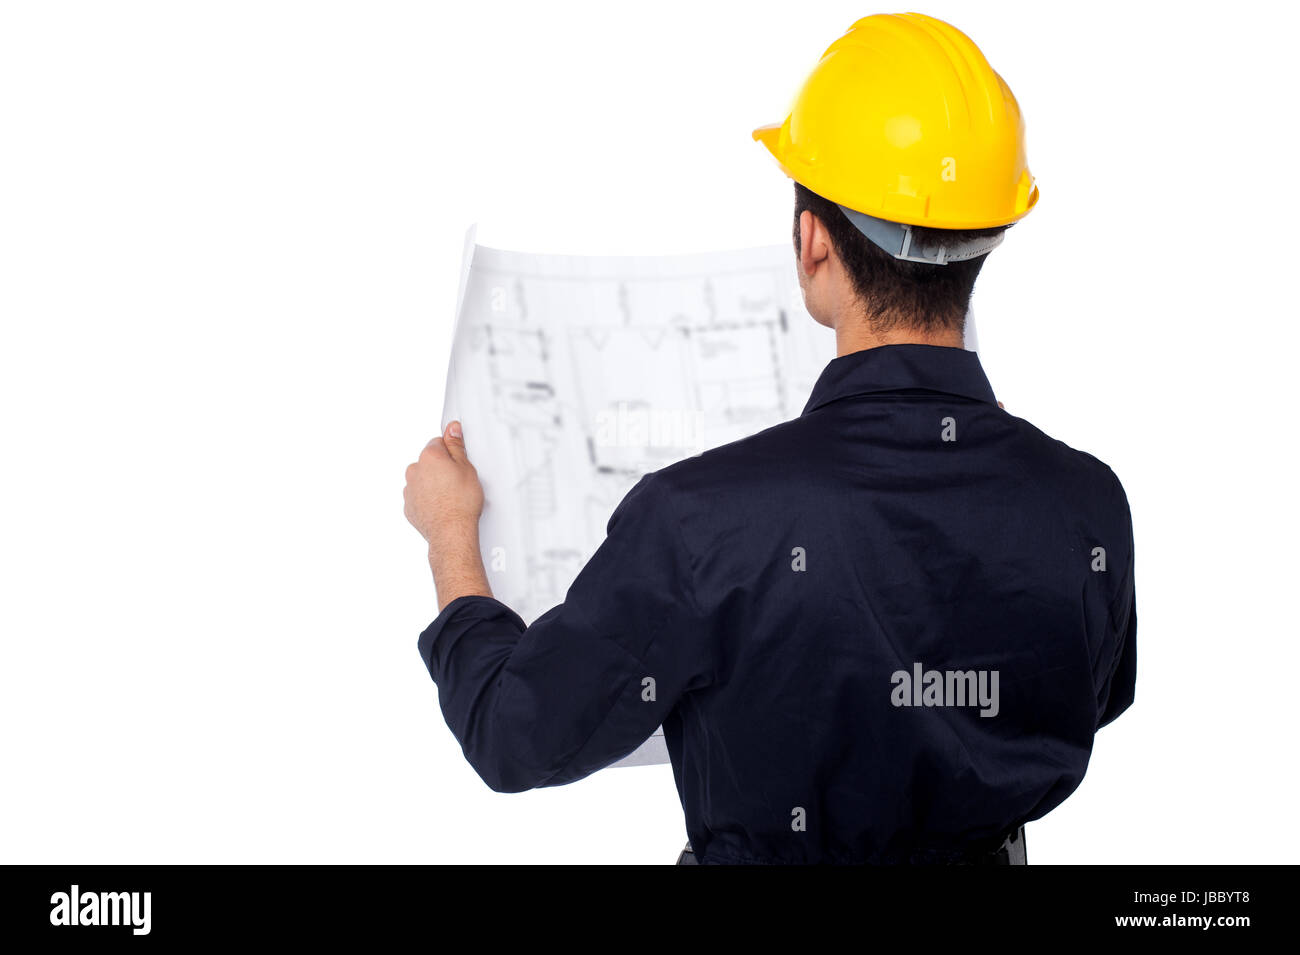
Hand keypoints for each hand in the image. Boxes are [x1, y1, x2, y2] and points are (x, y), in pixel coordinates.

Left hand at [404, 420, 483, 545]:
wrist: (451, 532)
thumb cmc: (461, 503)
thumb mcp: (467, 468)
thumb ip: (456, 446)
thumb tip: (452, 429)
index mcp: (429, 457)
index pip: (438, 442)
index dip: (451, 452)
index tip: (459, 462)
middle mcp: (414, 471)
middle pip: (428, 461)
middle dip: (441, 468)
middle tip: (457, 481)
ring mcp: (409, 490)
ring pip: (422, 479)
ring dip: (433, 483)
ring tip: (450, 496)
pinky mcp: (409, 507)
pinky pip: (419, 496)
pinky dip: (428, 498)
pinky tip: (442, 505)